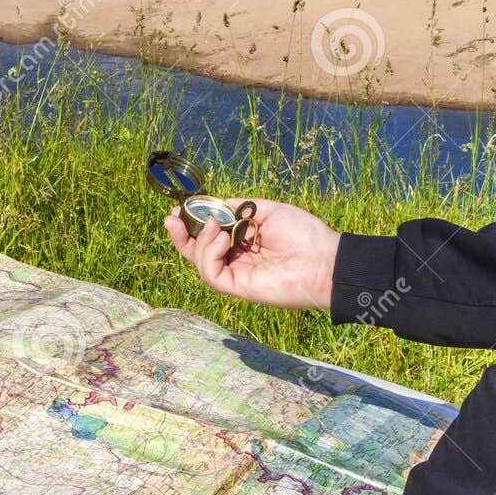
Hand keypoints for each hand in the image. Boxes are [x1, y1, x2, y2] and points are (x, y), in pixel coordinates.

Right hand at [164, 199, 339, 310]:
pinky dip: (208, 254)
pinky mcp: (238, 288)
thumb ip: (237, 208)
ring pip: (200, 263)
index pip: (209, 236)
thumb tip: (212, 206)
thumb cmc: (303, 233)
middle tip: (171, 219)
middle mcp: (236, 259)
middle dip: (180, 236)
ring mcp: (236, 275)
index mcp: (242, 242)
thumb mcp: (266, 210)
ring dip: (199, 241)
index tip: (181, 208)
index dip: (192, 223)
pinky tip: (222, 238)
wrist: (324, 259)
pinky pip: (211, 274)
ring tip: (214, 226)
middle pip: (196, 252)